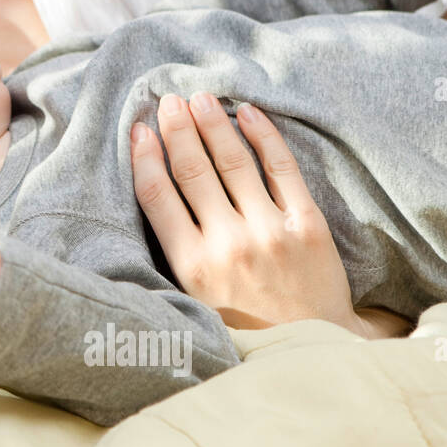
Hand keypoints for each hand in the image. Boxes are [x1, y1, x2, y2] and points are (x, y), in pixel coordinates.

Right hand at [130, 92, 409, 337]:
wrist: (309, 349)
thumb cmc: (243, 326)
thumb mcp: (194, 299)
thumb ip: (177, 251)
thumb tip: (156, 193)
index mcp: (191, 265)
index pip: (157, 195)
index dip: (144, 156)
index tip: (138, 129)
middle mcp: (227, 243)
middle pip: (193, 170)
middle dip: (177, 129)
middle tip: (167, 101)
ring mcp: (269, 231)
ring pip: (233, 162)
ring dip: (212, 124)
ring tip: (199, 98)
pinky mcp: (306, 225)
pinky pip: (282, 169)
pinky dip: (263, 136)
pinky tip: (247, 113)